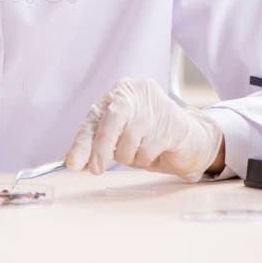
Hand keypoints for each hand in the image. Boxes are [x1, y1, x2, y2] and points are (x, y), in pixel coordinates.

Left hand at [65, 78, 222, 180]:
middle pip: (110, 123)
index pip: (94, 119)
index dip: (82, 143)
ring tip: (138, 152)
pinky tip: (154, 151)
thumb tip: (75, 162)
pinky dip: (145, 158)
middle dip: (100, 150)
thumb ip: (95, 146)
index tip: (72, 163)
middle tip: (96, 169)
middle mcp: (136, 92)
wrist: (189, 139)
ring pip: (128, 140)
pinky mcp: (173, 122)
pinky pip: (147, 149)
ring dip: (129, 156)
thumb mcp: (117, 139)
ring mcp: (156, 105)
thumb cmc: (147, 137)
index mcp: (119, 93)